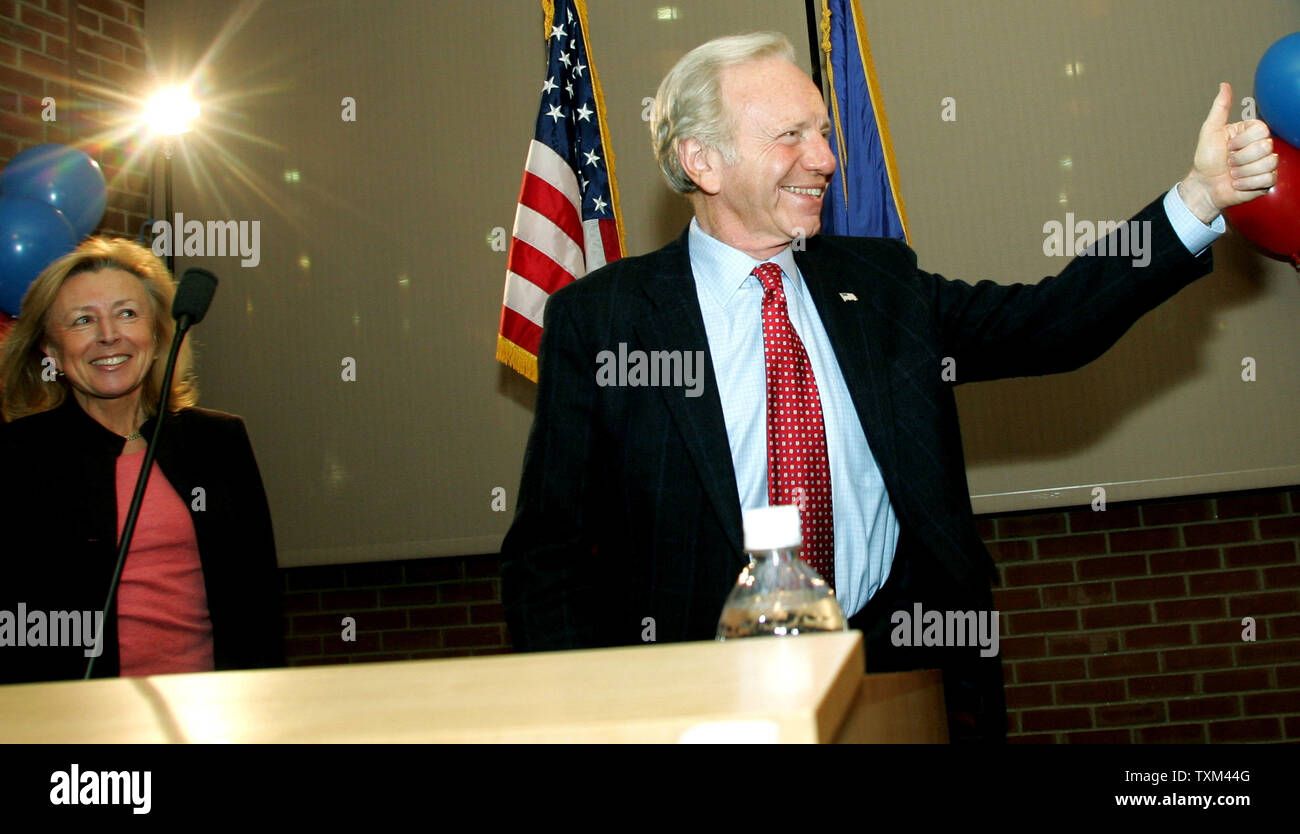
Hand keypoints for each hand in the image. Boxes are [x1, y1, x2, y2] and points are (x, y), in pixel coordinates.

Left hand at [1179, 82, 1278, 223]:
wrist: (1204, 186)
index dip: (1241, 141)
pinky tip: (1239, 183)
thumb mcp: (1210, 131)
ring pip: (1267, 164)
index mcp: (1252, 132)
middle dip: (1240, 158)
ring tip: (1233, 174)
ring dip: (1243, 172)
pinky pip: (1267, 179)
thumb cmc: (1206, 159)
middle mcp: (1262, 146)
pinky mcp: (1267, 181)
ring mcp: (1266, 164)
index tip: (1228, 146)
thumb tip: (1224, 85)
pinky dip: (1247, 184)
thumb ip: (1220, 108)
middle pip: (1265, 147)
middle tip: (1229, 162)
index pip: (1262, 130)